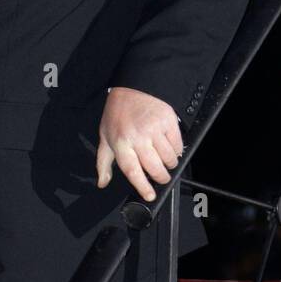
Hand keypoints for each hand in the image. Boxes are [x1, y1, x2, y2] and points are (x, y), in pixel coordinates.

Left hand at [96, 86, 182, 201]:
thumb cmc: (117, 113)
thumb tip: (102, 182)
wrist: (134, 87)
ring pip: (169, 158)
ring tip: (167, 162)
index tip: (150, 195)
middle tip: (162, 178)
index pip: (132, 171)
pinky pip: (177, 144)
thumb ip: (103, 162)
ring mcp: (154, 129)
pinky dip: (177, 150)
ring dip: (170, 164)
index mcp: (120, 143)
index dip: (143, 186)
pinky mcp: (168, 121)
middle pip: (155, 167)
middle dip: (161, 177)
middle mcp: (137, 137)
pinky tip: (172, 149)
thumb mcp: (105, 136)